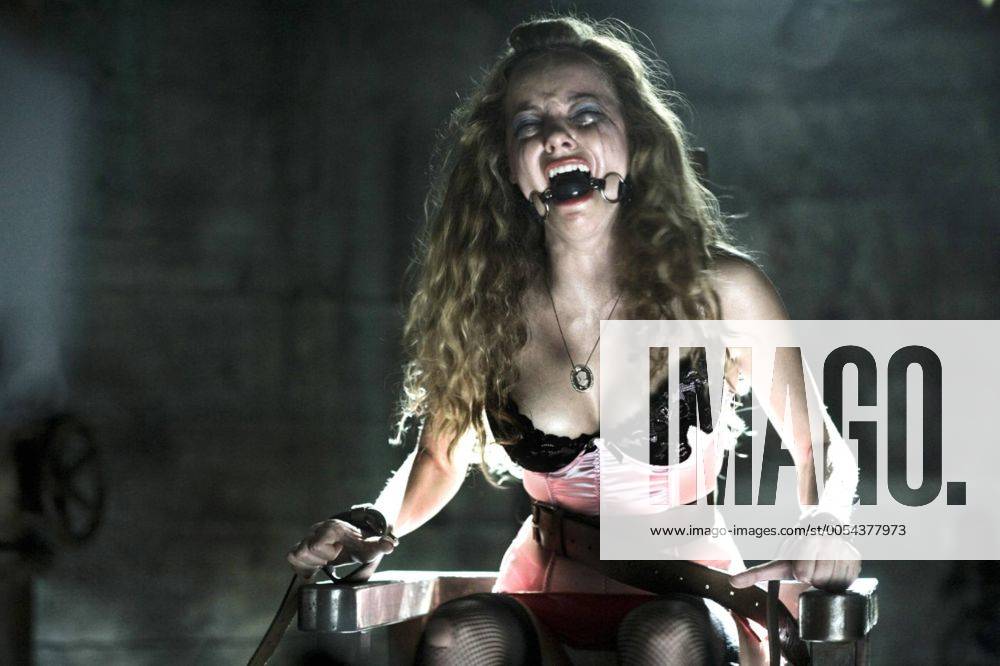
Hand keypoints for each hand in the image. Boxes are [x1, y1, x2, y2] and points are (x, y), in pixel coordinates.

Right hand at [286, 518, 396, 578]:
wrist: (357, 538)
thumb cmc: (364, 543)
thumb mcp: (373, 547)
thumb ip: (382, 545)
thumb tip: (391, 545)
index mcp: (331, 529)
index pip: (314, 544)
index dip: (326, 554)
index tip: (337, 553)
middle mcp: (316, 529)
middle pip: (302, 550)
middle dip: (317, 560)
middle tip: (332, 560)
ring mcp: (308, 537)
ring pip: (294, 555)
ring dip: (309, 564)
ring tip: (324, 564)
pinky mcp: (302, 544)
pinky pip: (292, 558)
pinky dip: (302, 567)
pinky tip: (316, 569)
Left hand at [730, 535, 860, 591]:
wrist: (823, 532)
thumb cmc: (797, 551)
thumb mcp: (778, 561)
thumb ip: (756, 573)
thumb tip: (733, 582)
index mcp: (805, 536)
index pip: (804, 568)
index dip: (802, 572)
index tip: (801, 571)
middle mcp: (826, 537)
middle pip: (819, 577)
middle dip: (813, 578)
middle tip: (811, 570)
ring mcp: (843, 545)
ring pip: (834, 580)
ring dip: (826, 581)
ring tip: (821, 569)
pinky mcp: (857, 556)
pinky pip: (848, 580)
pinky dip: (840, 581)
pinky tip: (834, 572)